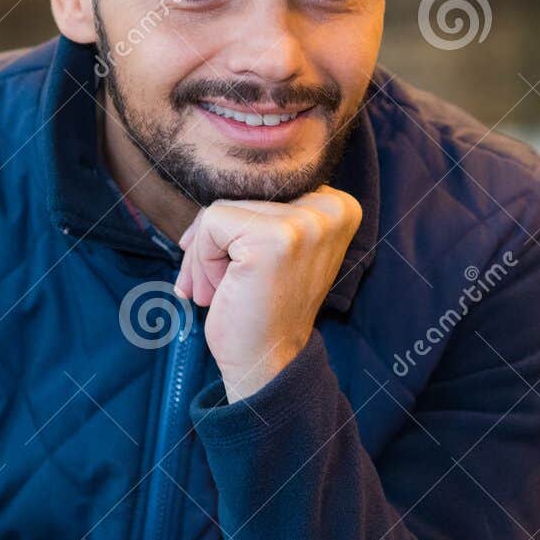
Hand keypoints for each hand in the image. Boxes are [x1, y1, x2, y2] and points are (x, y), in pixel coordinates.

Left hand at [174, 186, 361, 400]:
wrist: (266, 363)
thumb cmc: (261, 306)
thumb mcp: (275, 245)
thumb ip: (262, 210)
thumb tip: (211, 176)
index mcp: (338, 207)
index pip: (262, 187)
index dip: (237, 227)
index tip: (237, 265)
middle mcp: (330, 209)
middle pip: (240, 195)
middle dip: (215, 243)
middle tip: (221, 286)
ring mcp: (306, 223)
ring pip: (220, 210)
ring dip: (205, 256)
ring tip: (222, 291)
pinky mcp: (275, 238)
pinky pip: (210, 223)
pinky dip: (201, 261)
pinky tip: (221, 292)